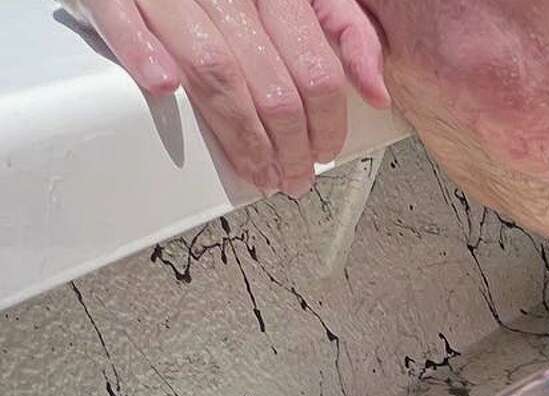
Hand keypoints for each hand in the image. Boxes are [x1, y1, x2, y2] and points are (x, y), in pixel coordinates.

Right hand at [73, 0, 391, 196]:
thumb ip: (346, 30)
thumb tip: (376, 91)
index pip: (317, 71)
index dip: (327, 124)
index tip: (325, 152)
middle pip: (272, 86)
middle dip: (289, 147)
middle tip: (293, 177)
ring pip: (215, 70)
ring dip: (240, 134)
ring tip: (257, 171)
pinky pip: (127, 19)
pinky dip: (144, 53)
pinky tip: (165, 87)